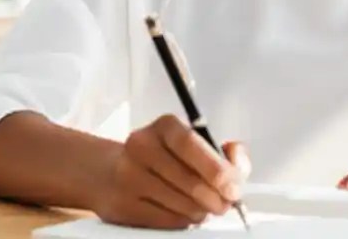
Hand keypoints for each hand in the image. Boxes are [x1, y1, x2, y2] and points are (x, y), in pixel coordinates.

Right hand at [90, 114, 250, 228]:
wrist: (109, 173)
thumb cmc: (163, 158)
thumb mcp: (192, 142)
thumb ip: (223, 152)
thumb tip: (238, 167)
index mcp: (164, 126)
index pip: (191, 145)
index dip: (217, 169)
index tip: (233, 188)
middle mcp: (141, 146)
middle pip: (189, 181)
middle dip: (216, 198)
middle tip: (225, 204)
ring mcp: (128, 176)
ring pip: (181, 204)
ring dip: (201, 211)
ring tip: (204, 206)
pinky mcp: (122, 204)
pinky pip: (166, 220)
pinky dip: (183, 220)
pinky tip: (184, 212)